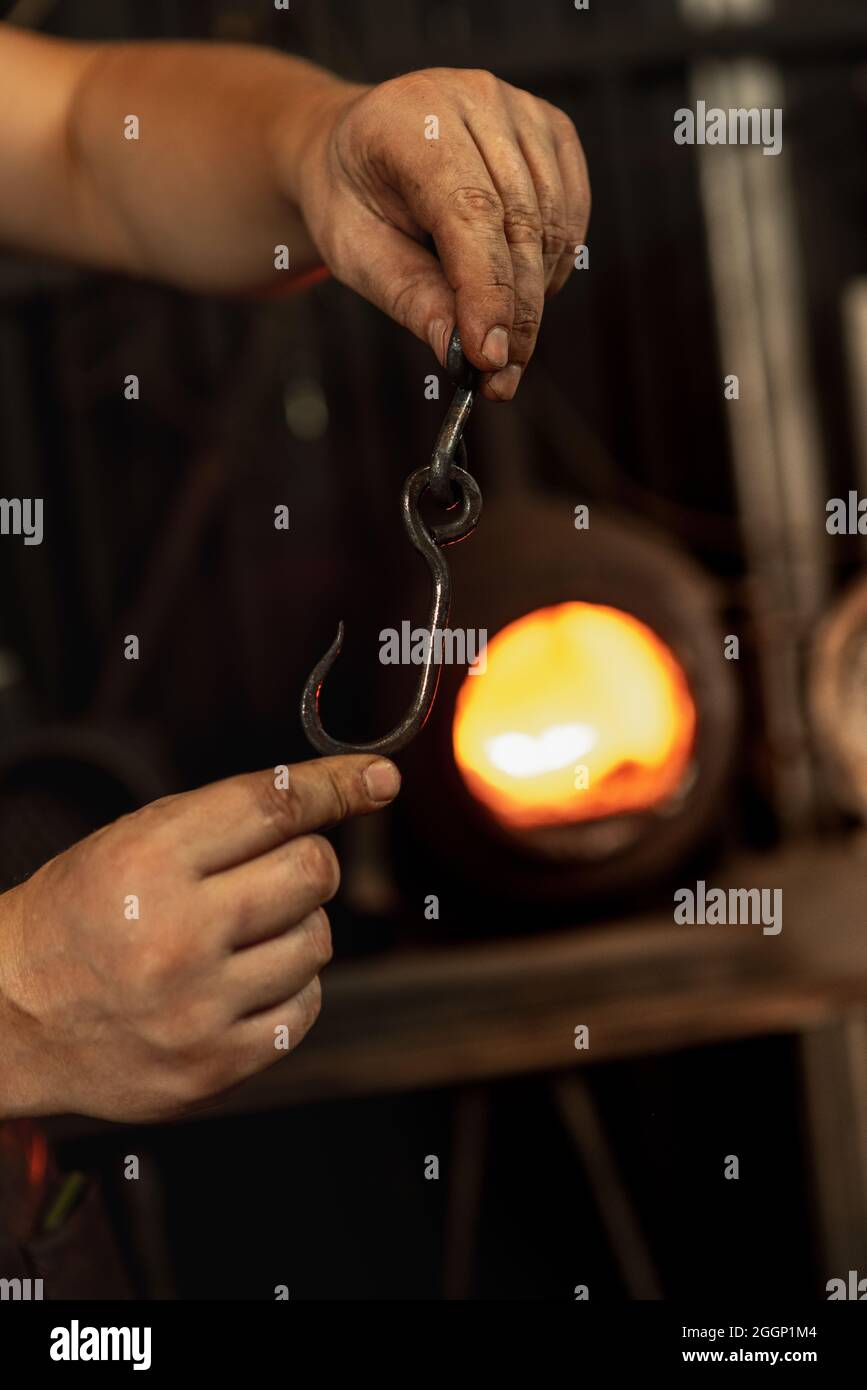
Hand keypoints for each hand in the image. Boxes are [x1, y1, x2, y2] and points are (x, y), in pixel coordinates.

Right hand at [0, 755, 399, 1122]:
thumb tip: (349, 791)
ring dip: (295, 927)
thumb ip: (234, 817)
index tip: (378, 779)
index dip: (338, 786)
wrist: (9, 1018)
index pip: (274, 806)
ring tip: (237, 936)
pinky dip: (290, 987)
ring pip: (317, 940)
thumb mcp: (133, 840)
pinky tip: (242, 982)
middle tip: (263, 877)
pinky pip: (306, 1009)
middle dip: (304, 863)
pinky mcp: (213, 1066)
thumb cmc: (77, 917)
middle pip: (312, 870)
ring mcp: (197, 1007)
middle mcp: (175, 934)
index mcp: (148, 863)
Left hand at [289, 68, 589, 400]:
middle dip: (515, 313)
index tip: (490, 357)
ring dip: (535, 298)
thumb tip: (460, 354)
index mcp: (411, 118)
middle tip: (501, 377)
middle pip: (520, 222)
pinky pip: (571, 214)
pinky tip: (519, 291)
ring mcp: (521, 109)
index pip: (469, 210)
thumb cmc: (353, 200)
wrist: (359, 147)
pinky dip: (552, 267)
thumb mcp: (356, 253)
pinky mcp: (553, 131)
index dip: (487, 290)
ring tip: (500, 341)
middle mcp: (475, 98)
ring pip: (552, 225)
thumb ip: (410, 298)